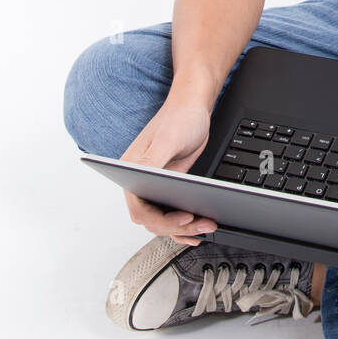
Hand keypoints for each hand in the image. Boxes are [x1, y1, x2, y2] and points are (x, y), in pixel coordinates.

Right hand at [120, 92, 216, 246]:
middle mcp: (139, 182)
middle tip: (202, 225)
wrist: (193, 108)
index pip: (139, 209)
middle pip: (152, 219)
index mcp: (131, 171)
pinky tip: (199, 230)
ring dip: (183, 229)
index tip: (184, 218)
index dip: (161, 220)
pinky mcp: (169, 188)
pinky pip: (172, 214)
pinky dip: (184, 226)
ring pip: (163, 220)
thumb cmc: (178, 118)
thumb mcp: (167, 139)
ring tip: (206, 228)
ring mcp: (154, 187)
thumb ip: (152, 161)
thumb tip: (141, 180)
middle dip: (176, 227)